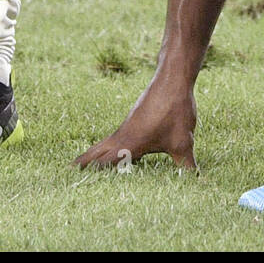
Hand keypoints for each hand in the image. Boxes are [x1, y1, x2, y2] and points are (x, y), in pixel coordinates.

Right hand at [74, 75, 197, 169]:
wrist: (173, 78)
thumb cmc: (174, 111)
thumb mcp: (183, 142)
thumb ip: (186, 165)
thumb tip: (196, 181)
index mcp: (129, 145)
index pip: (104, 165)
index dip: (91, 175)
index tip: (74, 184)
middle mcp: (123, 135)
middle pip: (97, 151)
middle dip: (84, 162)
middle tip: (67, 173)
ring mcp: (127, 124)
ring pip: (106, 141)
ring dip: (95, 153)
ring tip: (85, 164)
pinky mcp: (134, 117)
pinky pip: (117, 135)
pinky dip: (109, 144)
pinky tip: (117, 148)